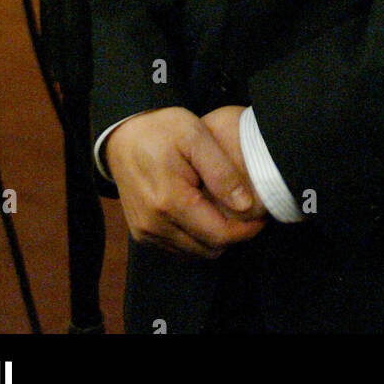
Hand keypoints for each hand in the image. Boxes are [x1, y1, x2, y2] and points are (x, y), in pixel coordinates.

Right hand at [105, 106, 266, 257]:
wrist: (123, 136)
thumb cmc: (161, 130)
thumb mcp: (196, 135)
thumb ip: (222, 172)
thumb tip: (245, 206)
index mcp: (169, 201)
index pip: (219, 234)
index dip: (246, 230)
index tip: (261, 215)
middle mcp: (154, 224)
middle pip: (209, 249)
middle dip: (233, 235)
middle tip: (247, 212)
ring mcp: (146, 232)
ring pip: (195, 252)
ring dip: (215, 238)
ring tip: (226, 210)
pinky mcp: (142, 234)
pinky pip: (178, 248)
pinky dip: (196, 238)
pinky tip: (203, 213)